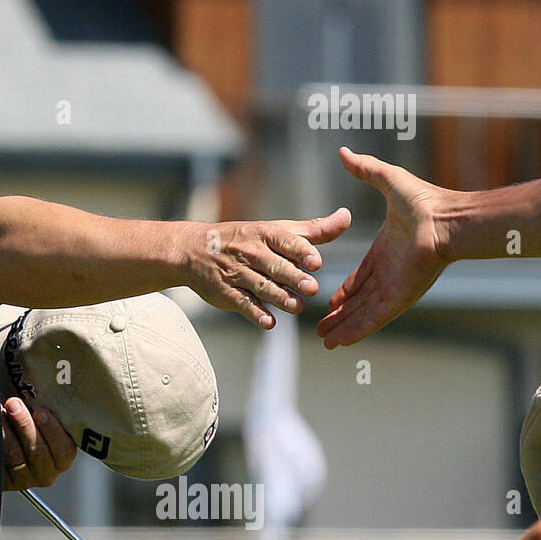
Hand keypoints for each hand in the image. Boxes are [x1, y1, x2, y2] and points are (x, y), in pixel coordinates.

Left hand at [1, 397, 75, 490]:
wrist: (1, 433)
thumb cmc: (25, 419)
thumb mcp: (40, 414)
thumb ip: (45, 408)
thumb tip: (46, 385)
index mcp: (62, 458)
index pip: (64, 450)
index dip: (53, 431)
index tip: (40, 411)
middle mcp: (46, 473)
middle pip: (38, 452)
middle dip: (24, 425)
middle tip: (13, 403)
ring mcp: (23, 479)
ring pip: (15, 455)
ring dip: (6, 429)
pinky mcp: (3, 481)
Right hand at [182, 208, 351, 329]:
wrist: (194, 250)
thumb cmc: (246, 239)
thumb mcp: (277, 230)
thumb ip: (315, 230)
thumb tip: (346, 216)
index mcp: (266, 235)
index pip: (286, 241)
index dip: (301, 251)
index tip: (316, 261)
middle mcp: (251, 253)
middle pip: (275, 267)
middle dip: (293, 278)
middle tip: (312, 287)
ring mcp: (237, 274)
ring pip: (261, 287)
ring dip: (279, 298)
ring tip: (297, 307)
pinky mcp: (227, 293)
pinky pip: (242, 303)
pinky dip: (255, 313)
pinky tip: (269, 323)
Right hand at [317, 148, 450, 348]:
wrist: (448, 220)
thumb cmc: (425, 200)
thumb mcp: (387, 181)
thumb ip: (364, 170)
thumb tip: (344, 151)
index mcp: (383, 253)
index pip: (359, 279)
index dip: (342, 292)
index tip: (328, 302)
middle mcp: (387, 274)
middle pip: (357, 301)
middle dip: (339, 315)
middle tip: (320, 328)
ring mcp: (393, 288)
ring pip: (362, 314)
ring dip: (344, 328)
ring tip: (325, 341)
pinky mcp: (398, 298)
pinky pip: (373, 318)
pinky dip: (357, 331)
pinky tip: (341, 342)